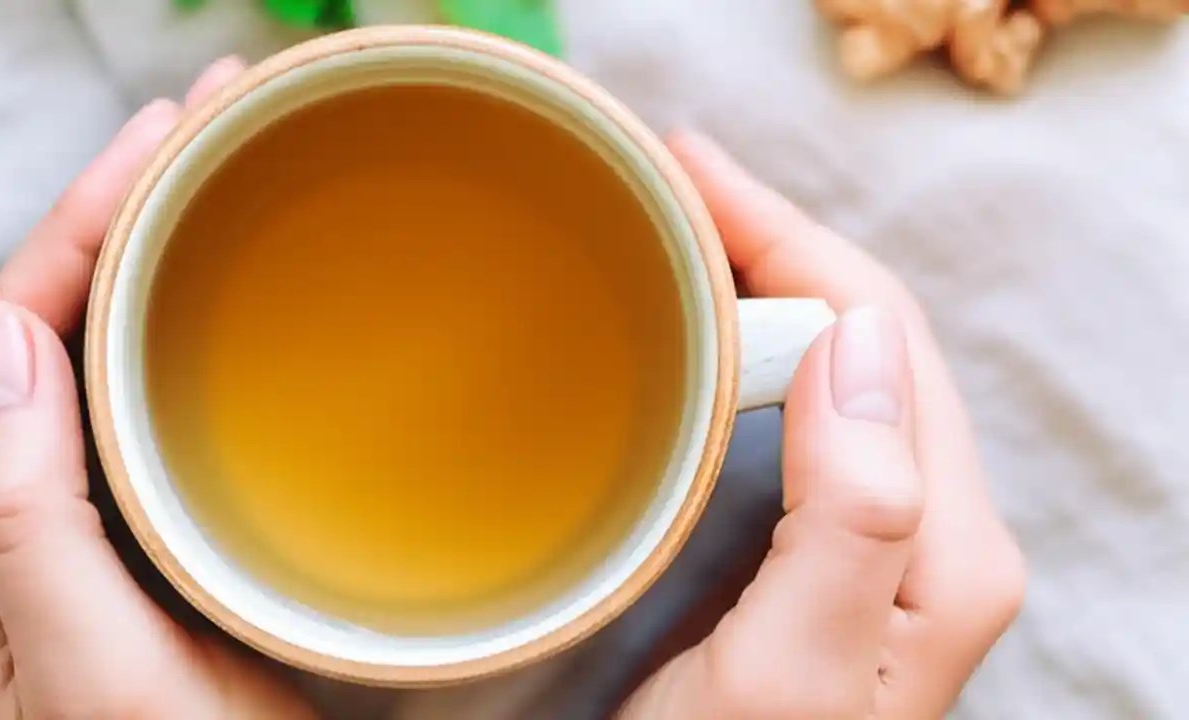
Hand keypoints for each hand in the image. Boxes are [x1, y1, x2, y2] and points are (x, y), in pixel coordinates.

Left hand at [0, 58, 315, 718]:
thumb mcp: (86, 666)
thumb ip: (17, 518)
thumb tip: (5, 337)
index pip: (4, 343)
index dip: (78, 230)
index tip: (162, 142)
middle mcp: (1, 516)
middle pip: (49, 321)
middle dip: (119, 207)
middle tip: (206, 114)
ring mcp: (77, 515)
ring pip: (99, 346)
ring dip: (151, 247)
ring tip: (213, 163)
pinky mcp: (146, 521)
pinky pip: (147, 393)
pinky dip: (183, 317)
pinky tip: (221, 276)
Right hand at [619, 133, 1025, 718]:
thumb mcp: (785, 672)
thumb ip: (851, 518)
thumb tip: (854, 341)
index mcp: (943, 544)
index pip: (876, 331)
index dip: (786, 233)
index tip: (687, 171)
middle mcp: (934, 529)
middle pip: (865, 331)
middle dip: (772, 234)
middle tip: (668, 178)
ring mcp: (887, 540)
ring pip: (839, 360)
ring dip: (766, 277)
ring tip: (683, 226)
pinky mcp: (834, 551)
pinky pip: (809, 408)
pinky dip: (755, 343)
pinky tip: (706, 327)